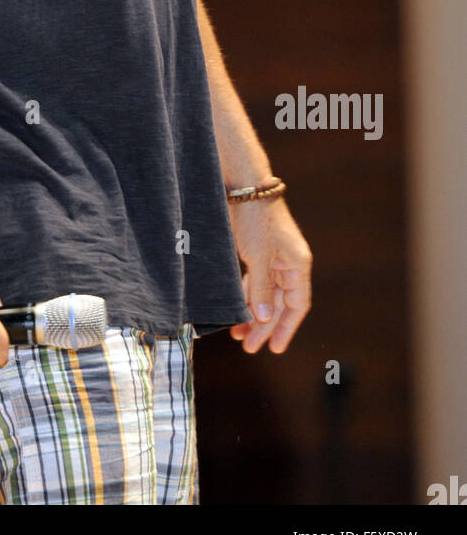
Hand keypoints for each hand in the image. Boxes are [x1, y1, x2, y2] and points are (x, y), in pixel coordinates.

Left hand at [227, 197, 311, 353]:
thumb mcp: (257, 257)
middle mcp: (288, 263)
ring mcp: (273, 257)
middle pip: (279, 303)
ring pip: (265, 294)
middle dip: (264, 326)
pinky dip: (246, 296)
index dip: (287, 328)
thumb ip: (261, 289)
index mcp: (297, 264)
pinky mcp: (257, 251)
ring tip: (237, 334)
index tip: (275, 348)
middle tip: (248, 347)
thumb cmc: (254, 218)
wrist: (243, 186)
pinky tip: (236, 311)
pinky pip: (254, 281)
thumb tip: (264, 319)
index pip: (297, 305)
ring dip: (252, 314)